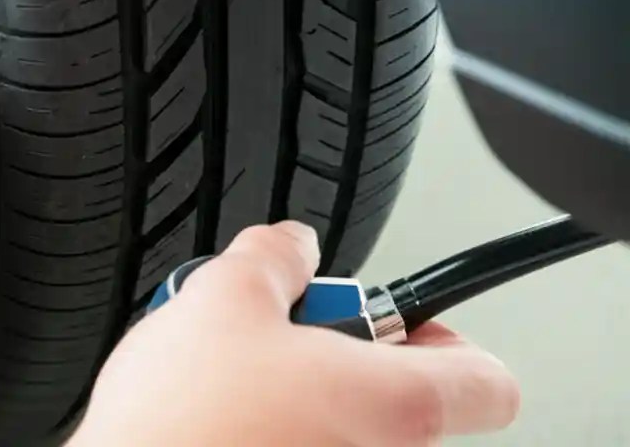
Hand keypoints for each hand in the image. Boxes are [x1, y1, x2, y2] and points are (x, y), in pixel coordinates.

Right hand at [69, 222, 519, 446]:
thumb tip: (290, 244)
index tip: (392, 319)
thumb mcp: (222, 297)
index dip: (447, 336)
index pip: (489, 381)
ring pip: (342, 432)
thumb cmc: (182, 424)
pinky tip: (212, 422)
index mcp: (397, 403)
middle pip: (399, 399)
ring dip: (299, 402)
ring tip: (228, 380)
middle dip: (339, 359)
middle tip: (277, 339)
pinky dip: (268, 435)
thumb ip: (274, 258)